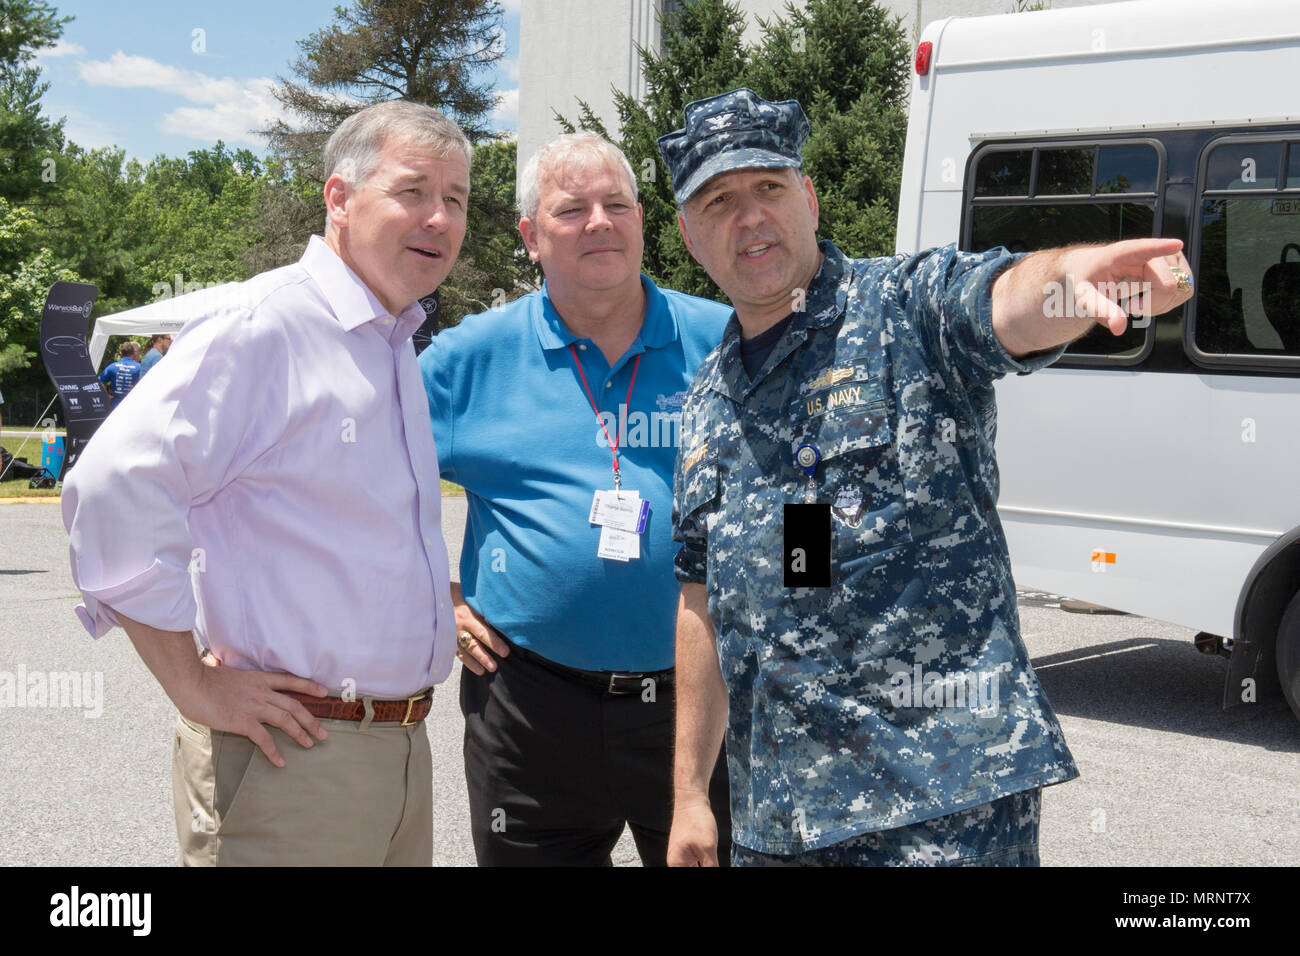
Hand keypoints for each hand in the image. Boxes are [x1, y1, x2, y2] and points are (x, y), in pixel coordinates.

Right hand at [176, 657, 328, 767]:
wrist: (192, 683)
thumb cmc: (202, 678)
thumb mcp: (224, 671)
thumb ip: (232, 676)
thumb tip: (219, 666)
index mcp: (258, 679)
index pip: (290, 680)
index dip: (309, 686)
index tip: (324, 693)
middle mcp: (261, 692)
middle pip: (294, 705)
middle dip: (310, 720)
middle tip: (323, 733)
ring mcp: (254, 706)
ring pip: (286, 720)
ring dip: (300, 734)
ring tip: (310, 745)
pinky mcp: (243, 721)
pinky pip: (264, 739)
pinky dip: (274, 751)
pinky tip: (280, 761)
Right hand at [451, 581, 509, 675]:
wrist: (431, 594)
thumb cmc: (455, 592)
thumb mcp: (469, 595)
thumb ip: (481, 606)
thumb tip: (499, 614)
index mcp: (466, 614)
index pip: (483, 631)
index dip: (494, 642)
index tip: (505, 652)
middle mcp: (457, 626)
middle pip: (474, 644)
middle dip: (485, 656)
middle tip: (495, 667)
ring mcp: (450, 633)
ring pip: (465, 651)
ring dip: (476, 662)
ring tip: (486, 670)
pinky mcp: (445, 638)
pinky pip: (456, 652)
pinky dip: (466, 661)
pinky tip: (476, 668)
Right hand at [667, 794, 718, 866]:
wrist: (692, 799)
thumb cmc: (696, 820)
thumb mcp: (708, 848)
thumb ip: (711, 867)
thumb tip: (717, 872)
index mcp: (677, 865)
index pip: (689, 877)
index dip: (706, 871)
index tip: (711, 864)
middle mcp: (677, 863)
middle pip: (693, 872)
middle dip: (707, 867)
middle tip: (714, 861)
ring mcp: (684, 857)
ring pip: (697, 867)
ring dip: (708, 865)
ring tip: (713, 858)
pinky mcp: (690, 851)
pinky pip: (700, 863)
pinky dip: (708, 864)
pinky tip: (714, 861)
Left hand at [1063, 238, 1193, 334]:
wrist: (1093, 270)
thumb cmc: (1089, 281)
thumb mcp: (1085, 297)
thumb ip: (1101, 311)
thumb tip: (1119, 327)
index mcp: (1122, 254)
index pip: (1143, 249)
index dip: (1161, 247)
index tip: (1176, 245)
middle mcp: (1150, 251)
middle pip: (1168, 285)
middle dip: (1151, 305)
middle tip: (1128, 308)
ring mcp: (1167, 256)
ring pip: (1180, 289)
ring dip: (1160, 305)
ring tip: (1137, 303)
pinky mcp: (1177, 265)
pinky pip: (1185, 291)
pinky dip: (1168, 303)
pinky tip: (1149, 301)